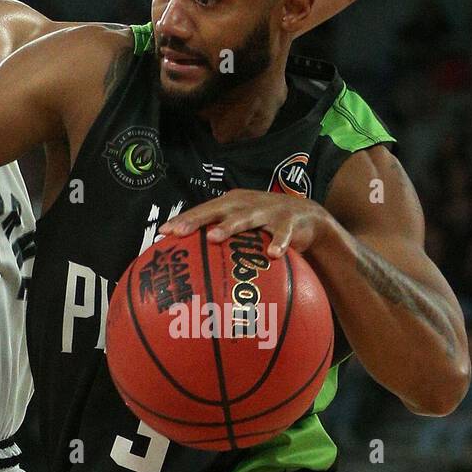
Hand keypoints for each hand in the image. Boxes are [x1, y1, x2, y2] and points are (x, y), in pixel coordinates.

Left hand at [158, 189, 338, 258]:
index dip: (183, 220)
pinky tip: (272, 255)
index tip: (163, 232)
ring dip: (229, 226)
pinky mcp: (289, 221)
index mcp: (230, 204)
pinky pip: (282, 234)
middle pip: (216, 211)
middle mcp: (245, 204)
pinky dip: (278, 243)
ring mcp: (267, 210)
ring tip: (214, 237)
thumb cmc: (264, 224)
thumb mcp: (242, 227)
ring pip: (246, 218)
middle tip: (179, 232)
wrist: (307, 216)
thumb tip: (193, 266)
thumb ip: (221, 241)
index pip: (201, 211)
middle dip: (197, 220)